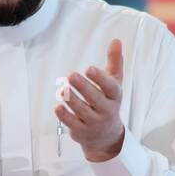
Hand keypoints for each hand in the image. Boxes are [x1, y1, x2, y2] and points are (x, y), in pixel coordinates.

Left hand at [56, 38, 125, 162]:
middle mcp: (106, 110)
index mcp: (114, 97)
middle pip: (95, 99)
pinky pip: (72, 124)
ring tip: (63, 89)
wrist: (106, 135)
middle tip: (71, 75)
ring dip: (71, 100)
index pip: (110, 88)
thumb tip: (116, 40)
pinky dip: (64, 116)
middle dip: (83, 87)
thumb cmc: (108, 102)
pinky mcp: (81, 131)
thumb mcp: (114, 83)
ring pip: (82, 111)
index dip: (100, 79)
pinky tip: (58, 107)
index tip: (89, 68)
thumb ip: (114, 62)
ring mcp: (93, 122)